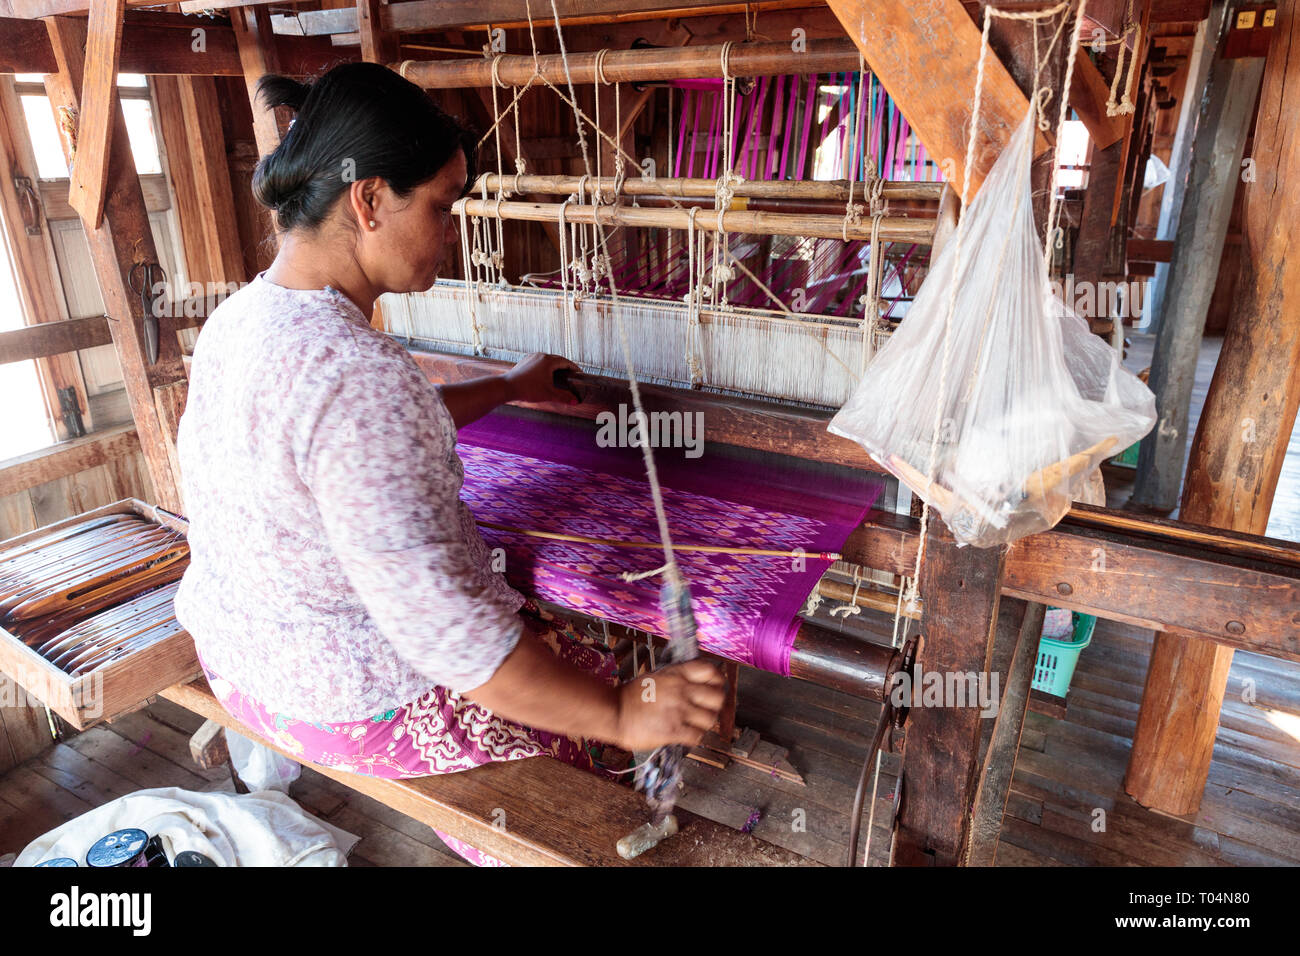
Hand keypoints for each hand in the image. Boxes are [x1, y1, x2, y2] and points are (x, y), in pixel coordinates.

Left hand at [503, 352, 581, 404]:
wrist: (506, 387)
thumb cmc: (527, 389)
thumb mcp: (549, 394)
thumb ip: (564, 397)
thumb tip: (575, 401)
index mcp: (548, 361)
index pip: (566, 362)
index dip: (574, 369)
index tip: (579, 374)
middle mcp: (540, 356)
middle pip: (557, 360)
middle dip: (565, 368)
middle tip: (571, 376)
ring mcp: (531, 358)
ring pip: (548, 361)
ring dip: (555, 367)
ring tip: (560, 376)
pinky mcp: (525, 362)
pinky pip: (539, 362)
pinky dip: (546, 368)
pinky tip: (545, 377)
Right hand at [612, 660, 726, 750]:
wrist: (612, 712)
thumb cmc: (631, 696)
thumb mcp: (656, 677)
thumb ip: (678, 678)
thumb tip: (697, 683)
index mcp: (677, 674)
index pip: (710, 671)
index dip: (717, 679)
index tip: (715, 686)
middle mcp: (681, 690)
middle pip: (717, 697)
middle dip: (714, 705)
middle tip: (707, 709)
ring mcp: (678, 710)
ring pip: (710, 719)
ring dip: (704, 723)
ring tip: (693, 724)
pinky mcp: (673, 730)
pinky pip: (697, 736)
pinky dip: (693, 737)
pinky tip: (685, 735)